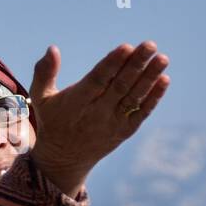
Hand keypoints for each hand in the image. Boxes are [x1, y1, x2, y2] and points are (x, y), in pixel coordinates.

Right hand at [28, 41, 170, 196]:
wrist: (64, 160)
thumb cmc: (52, 121)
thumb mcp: (41, 98)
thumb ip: (44, 72)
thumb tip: (52, 48)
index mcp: (76, 103)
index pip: (97, 80)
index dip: (112, 64)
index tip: (126, 47)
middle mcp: (97, 113)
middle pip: (120, 86)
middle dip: (136, 64)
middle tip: (151, 45)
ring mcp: (113, 123)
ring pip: (134, 97)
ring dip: (150, 77)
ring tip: (162, 59)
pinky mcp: (124, 131)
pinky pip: (141, 113)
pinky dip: (153, 97)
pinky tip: (164, 79)